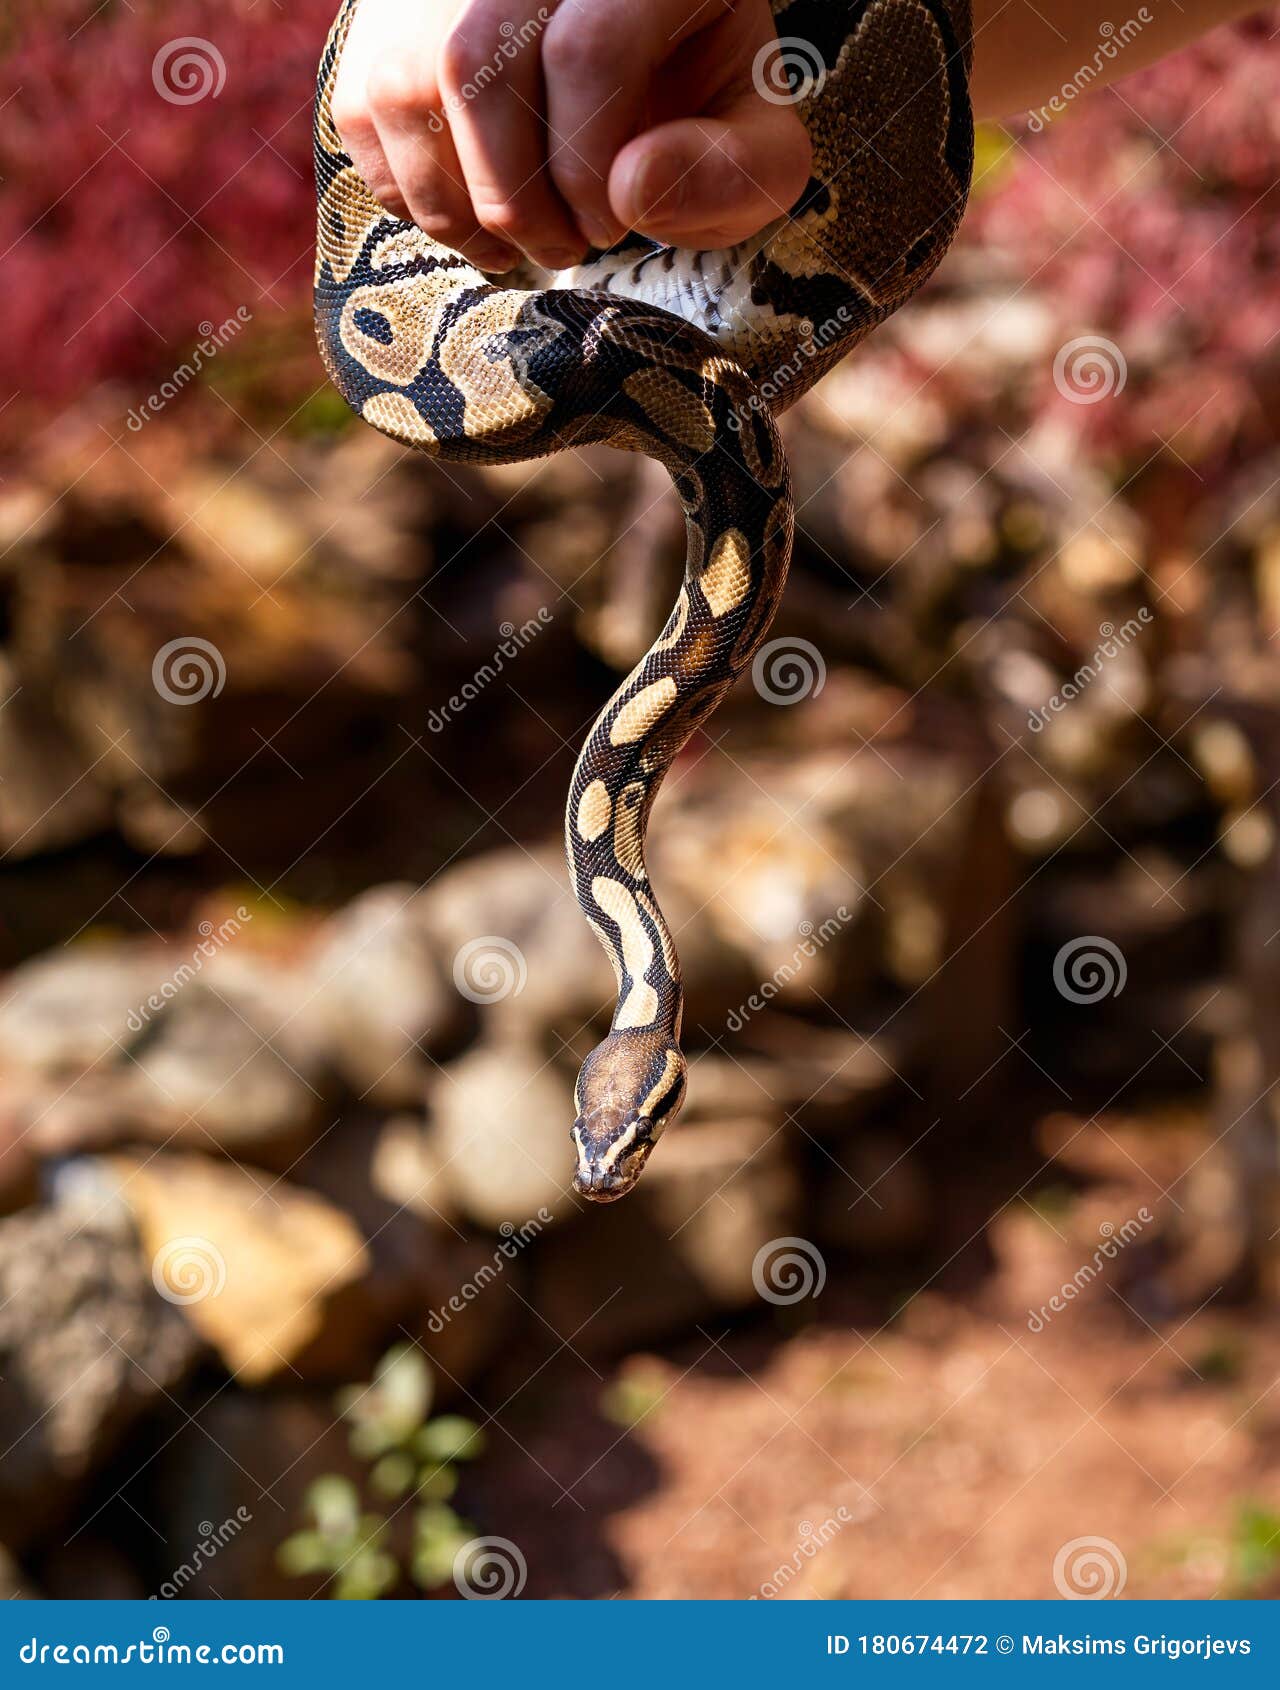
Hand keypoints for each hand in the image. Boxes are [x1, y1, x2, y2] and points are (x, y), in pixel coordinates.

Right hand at [331, 0, 812, 272]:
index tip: (609, 227)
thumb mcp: (752, 135)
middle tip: (563, 247)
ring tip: (517, 239)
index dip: (589, 169)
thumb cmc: (692, 92)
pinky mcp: (377, 13)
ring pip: (407, 88)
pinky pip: (363, 112)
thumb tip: (627, 194)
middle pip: (478, 69)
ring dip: (459, 206)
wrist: (623, 30)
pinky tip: (470, 209)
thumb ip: (728, 175)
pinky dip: (410, 192)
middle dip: (517, 199)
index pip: (587, 52)